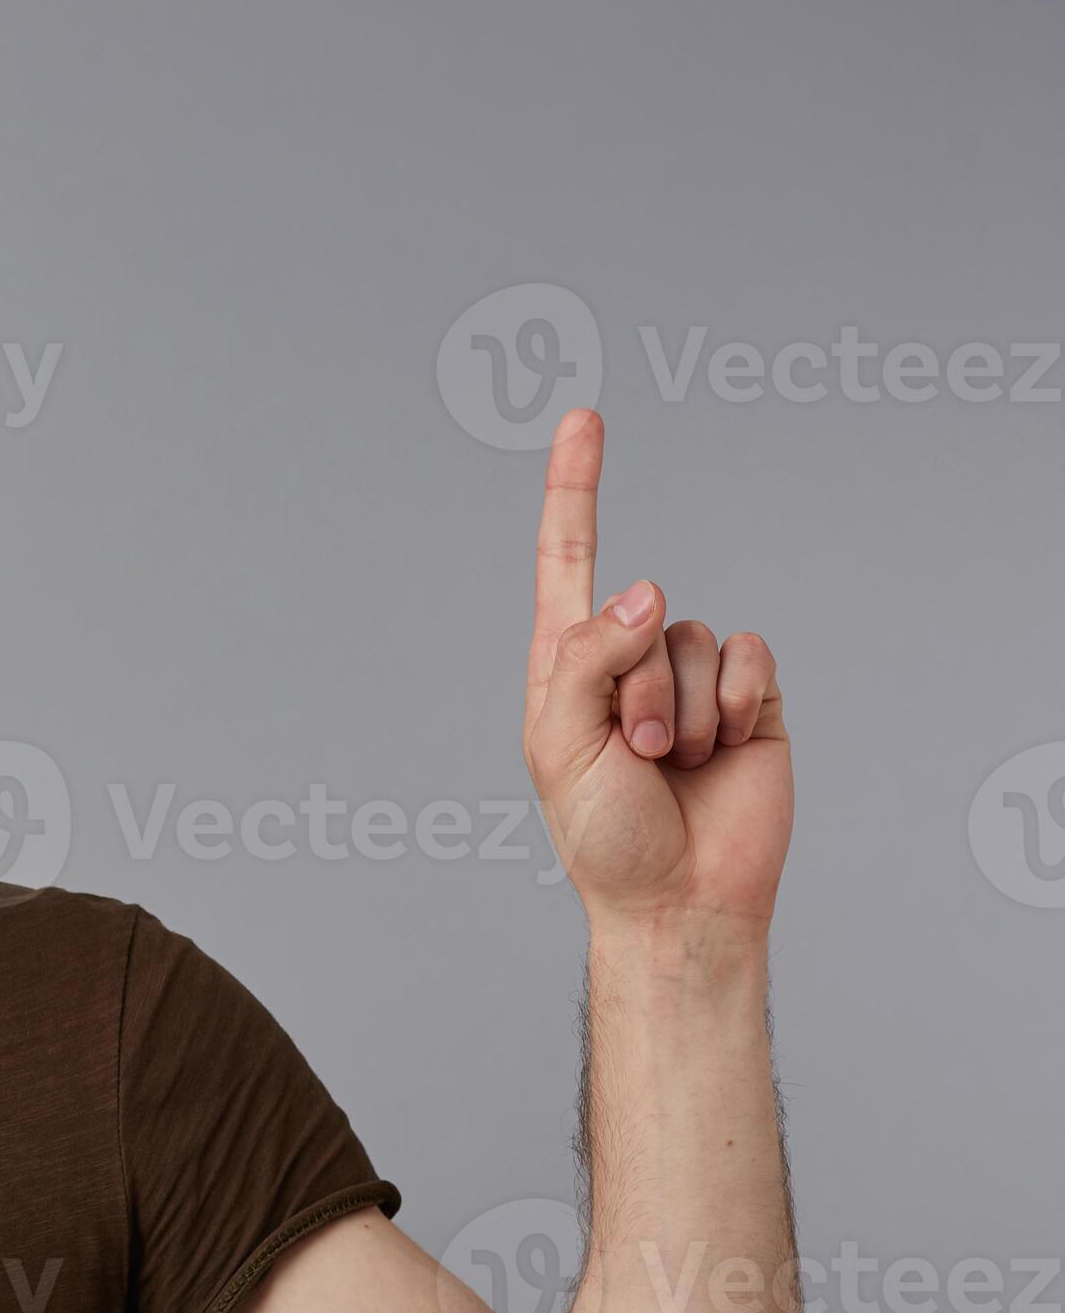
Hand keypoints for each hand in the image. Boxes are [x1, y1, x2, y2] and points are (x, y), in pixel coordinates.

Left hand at [522, 410, 791, 929]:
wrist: (679, 896)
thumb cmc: (603, 833)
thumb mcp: (560, 743)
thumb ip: (587, 657)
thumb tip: (646, 589)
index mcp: (567, 666)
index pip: (569, 560)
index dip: (575, 488)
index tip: (582, 417)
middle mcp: (630, 660)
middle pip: (640, 611)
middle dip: (635, 689)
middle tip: (632, 759)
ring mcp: (693, 677)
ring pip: (695, 636)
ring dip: (682, 707)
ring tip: (670, 764)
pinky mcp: (751, 697)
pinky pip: (751, 655)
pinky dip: (735, 701)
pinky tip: (723, 749)